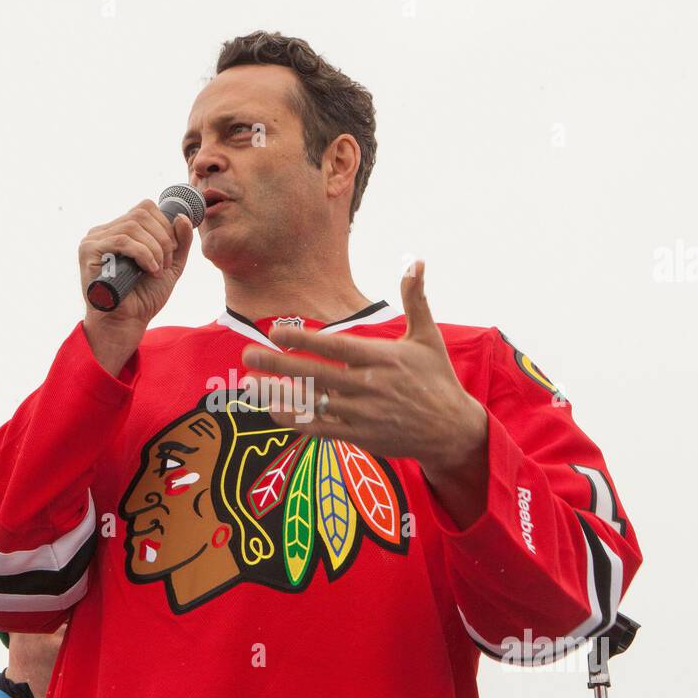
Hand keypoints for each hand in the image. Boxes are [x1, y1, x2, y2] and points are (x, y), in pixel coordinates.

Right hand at [78, 199, 194, 373]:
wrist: (127, 323)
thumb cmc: (144, 297)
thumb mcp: (170, 265)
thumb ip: (179, 242)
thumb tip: (182, 217)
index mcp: (120, 231)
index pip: (145, 208)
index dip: (165, 226)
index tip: (170, 252)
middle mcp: (104, 231)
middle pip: (141, 214)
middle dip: (162, 239)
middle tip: (165, 264)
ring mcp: (94, 239)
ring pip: (133, 226)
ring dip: (154, 249)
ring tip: (157, 270)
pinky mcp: (88, 251)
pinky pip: (122, 240)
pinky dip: (143, 254)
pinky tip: (149, 270)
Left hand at [240, 261, 488, 483]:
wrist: (451, 430)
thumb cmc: (437, 379)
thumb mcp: (428, 337)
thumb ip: (416, 299)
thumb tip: (416, 261)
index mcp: (382, 359)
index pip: (335, 347)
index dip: (304, 340)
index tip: (275, 331)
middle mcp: (369, 387)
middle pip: (315, 375)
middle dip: (279, 364)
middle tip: (246, 354)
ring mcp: (363, 415)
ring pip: (313, 404)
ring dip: (279, 394)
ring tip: (249, 384)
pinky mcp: (360, 437)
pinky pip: (321, 429)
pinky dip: (296, 420)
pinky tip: (272, 409)